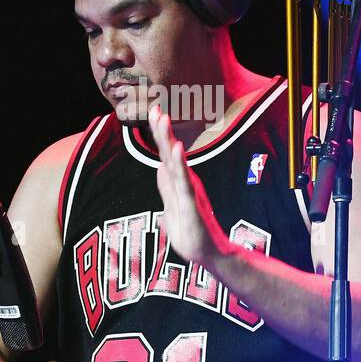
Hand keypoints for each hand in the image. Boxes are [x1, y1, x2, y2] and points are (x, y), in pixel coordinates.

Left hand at [148, 104, 231, 269]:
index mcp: (178, 182)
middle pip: (170, 152)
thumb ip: (166, 187)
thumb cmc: (190, 231)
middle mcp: (185, 182)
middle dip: (161, 130)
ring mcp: (189, 191)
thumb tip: (159, 168)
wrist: (207, 253)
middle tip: (155, 108)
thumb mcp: (171, 206)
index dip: (159, 135)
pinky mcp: (192, 203)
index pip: (165, 154)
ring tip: (163, 119)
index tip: (153, 112)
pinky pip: (184, 181)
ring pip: (176, 162)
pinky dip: (179, 164)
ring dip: (168, 139)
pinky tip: (176, 149)